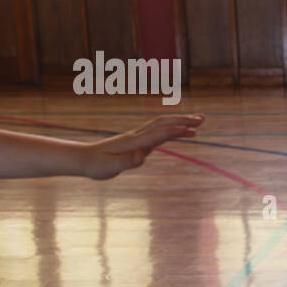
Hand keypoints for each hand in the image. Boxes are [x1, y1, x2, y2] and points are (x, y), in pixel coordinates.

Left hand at [82, 114, 204, 179]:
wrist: (83, 158)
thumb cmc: (97, 165)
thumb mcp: (110, 168)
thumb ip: (127, 162)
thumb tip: (143, 156)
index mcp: (134, 142)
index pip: (159, 134)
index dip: (176, 131)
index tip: (194, 130)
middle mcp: (138, 136)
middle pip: (164, 123)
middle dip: (183, 120)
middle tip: (203, 119)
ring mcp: (138, 137)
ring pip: (162, 124)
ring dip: (180, 121)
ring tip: (197, 122)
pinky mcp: (137, 141)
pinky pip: (159, 130)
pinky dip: (172, 127)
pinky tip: (178, 131)